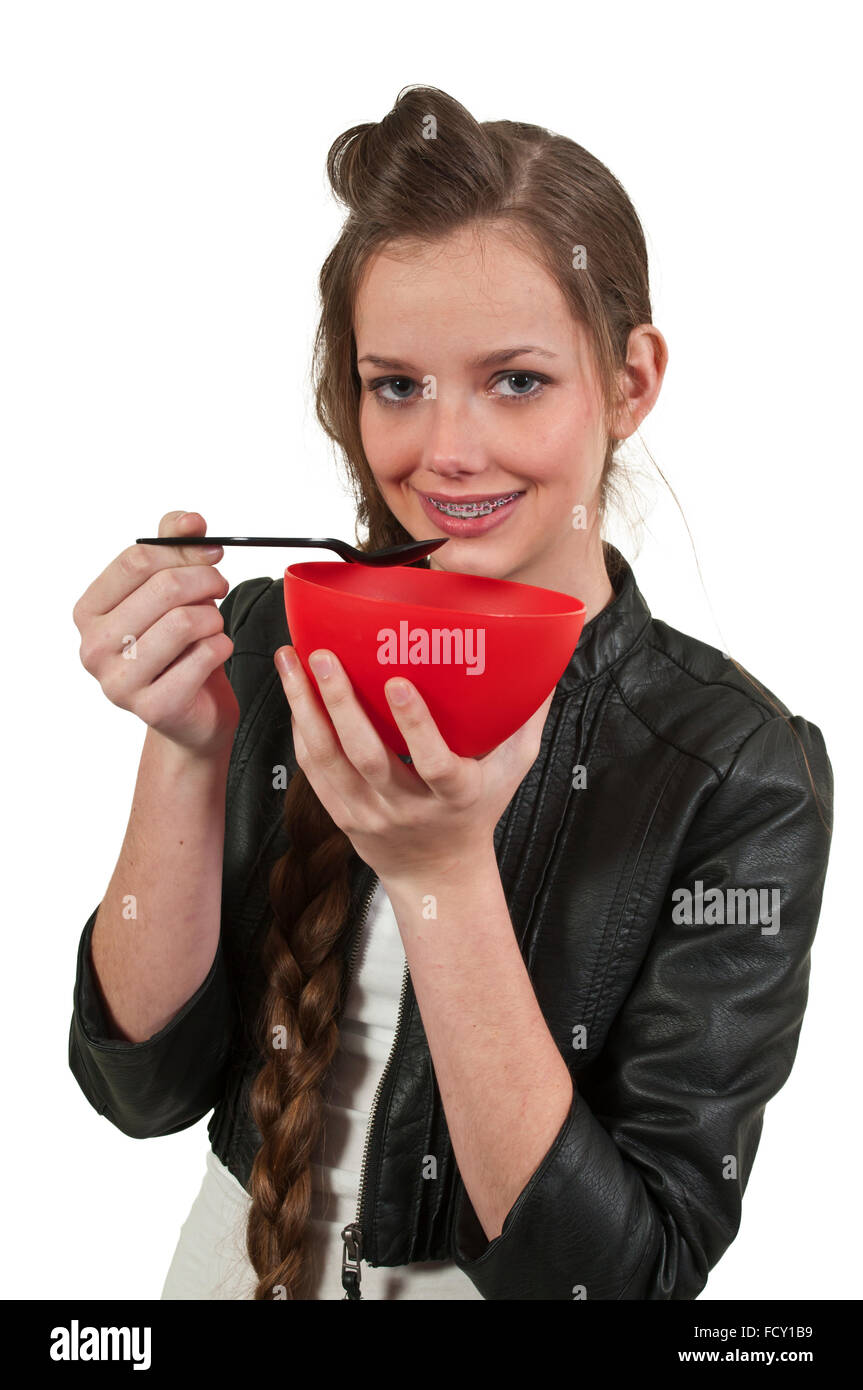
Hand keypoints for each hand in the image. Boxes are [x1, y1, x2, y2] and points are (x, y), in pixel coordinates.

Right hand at [73, 510, 237, 758]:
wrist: (191, 714)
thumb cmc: (177, 648)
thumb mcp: (169, 592)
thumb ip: (173, 546)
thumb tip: (190, 520)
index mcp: (88, 612)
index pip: (136, 560)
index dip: (183, 550)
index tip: (211, 553)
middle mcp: (92, 647)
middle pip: (163, 588)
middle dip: (205, 580)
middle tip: (219, 587)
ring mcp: (118, 682)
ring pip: (185, 621)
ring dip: (214, 617)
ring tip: (213, 625)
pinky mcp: (154, 707)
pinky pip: (205, 655)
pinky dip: (222, 646)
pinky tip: (216, 652)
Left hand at [274, 644, 554, 884]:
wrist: (435, 874)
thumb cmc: (475, 810)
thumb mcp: (510, 772)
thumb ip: (525, 723)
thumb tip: (542, 668)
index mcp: (452, 796)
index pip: (433, 763)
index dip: (416, 727)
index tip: (400, 684)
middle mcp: (405, 807)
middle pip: (366, 757)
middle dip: (341, 703)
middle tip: (324, 656)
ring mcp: (367, 813)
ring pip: (327, 759)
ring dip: (304, 706)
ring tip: (290, 660)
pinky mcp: (340, 814)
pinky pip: (312, 768)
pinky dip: (300, 728)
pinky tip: (293, 691)